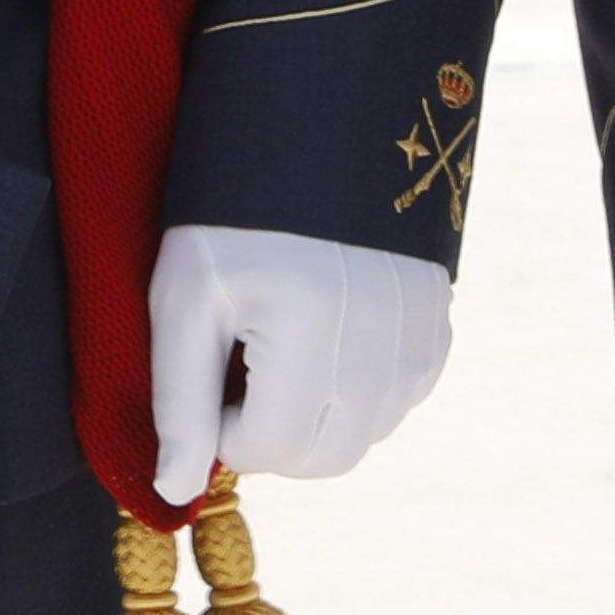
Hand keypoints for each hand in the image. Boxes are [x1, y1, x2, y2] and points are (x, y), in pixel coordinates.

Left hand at [146, 221, 453, 506]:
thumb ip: (179, 400)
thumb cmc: (231, 212)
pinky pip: (398, 401)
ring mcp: (421, 340)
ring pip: (363, 436)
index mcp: (312, 337)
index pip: (268, 451)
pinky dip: (358, 392)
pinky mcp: (440, 328)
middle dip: (271, 434)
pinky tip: (327, 335)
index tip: (210, 374)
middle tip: (242, 367)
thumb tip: (174, 490)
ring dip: (316, 416)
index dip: (223, 429)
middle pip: (322, 458)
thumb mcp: (184, 296)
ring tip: (282, 342)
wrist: (316, 125)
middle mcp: (381, 349)